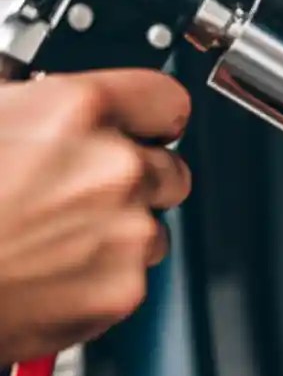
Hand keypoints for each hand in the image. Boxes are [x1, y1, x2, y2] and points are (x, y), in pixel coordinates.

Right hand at [0, 70, 191, 364]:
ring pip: (152, 227)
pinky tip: (49, 271)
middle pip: (167, 169)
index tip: (142, 128)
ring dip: (118, 232)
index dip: (150, 117)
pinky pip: (132, 277)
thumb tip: (28, 87)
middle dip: (133, 181)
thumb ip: (21, 98)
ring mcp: (125, 231)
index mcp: (78, 110)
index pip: (165, 100)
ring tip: (52, 237)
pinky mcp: (123, 288)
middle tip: (79, 193)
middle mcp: (114, 168)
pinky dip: (101, 278)